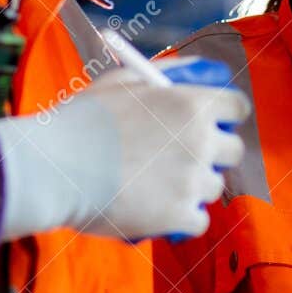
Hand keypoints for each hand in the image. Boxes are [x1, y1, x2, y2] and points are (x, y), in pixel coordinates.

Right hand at [0, 56, 247, 242]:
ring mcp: (192, 180)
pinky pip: (199, 221)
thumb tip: (192, 72)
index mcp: (192, 104)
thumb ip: (164, 76)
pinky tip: (161, 213)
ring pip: (214, 187)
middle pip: (234, 150)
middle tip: (186, 160)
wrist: (53, 168)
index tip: (213, 125)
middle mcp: (201, 141)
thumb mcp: (124, 82)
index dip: (226, 117)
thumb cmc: (81, 122)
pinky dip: (183, 220)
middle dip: (215, 155)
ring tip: (159, 188)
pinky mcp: (179, 215)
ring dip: (194, 188)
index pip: (238, 108)